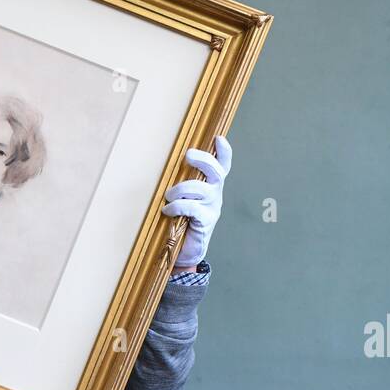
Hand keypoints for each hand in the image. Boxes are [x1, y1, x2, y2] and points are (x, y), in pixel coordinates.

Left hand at [162, 134, 231, 268]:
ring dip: (180, 189)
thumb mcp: (184, 199)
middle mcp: (216, 194)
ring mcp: (212, 207)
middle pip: (216, 172)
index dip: (224, 152)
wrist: (187, 251)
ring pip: (199, 189)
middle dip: (203, 159)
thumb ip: (182, 184)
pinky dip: (176, 206)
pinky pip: (191, 207)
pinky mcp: (206, 221)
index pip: (223, 166)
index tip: (218, 138)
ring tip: (168, 197)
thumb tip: (166, 168)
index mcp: (212, 186)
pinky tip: (167, 211)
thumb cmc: (182, 221)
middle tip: (188, 155)